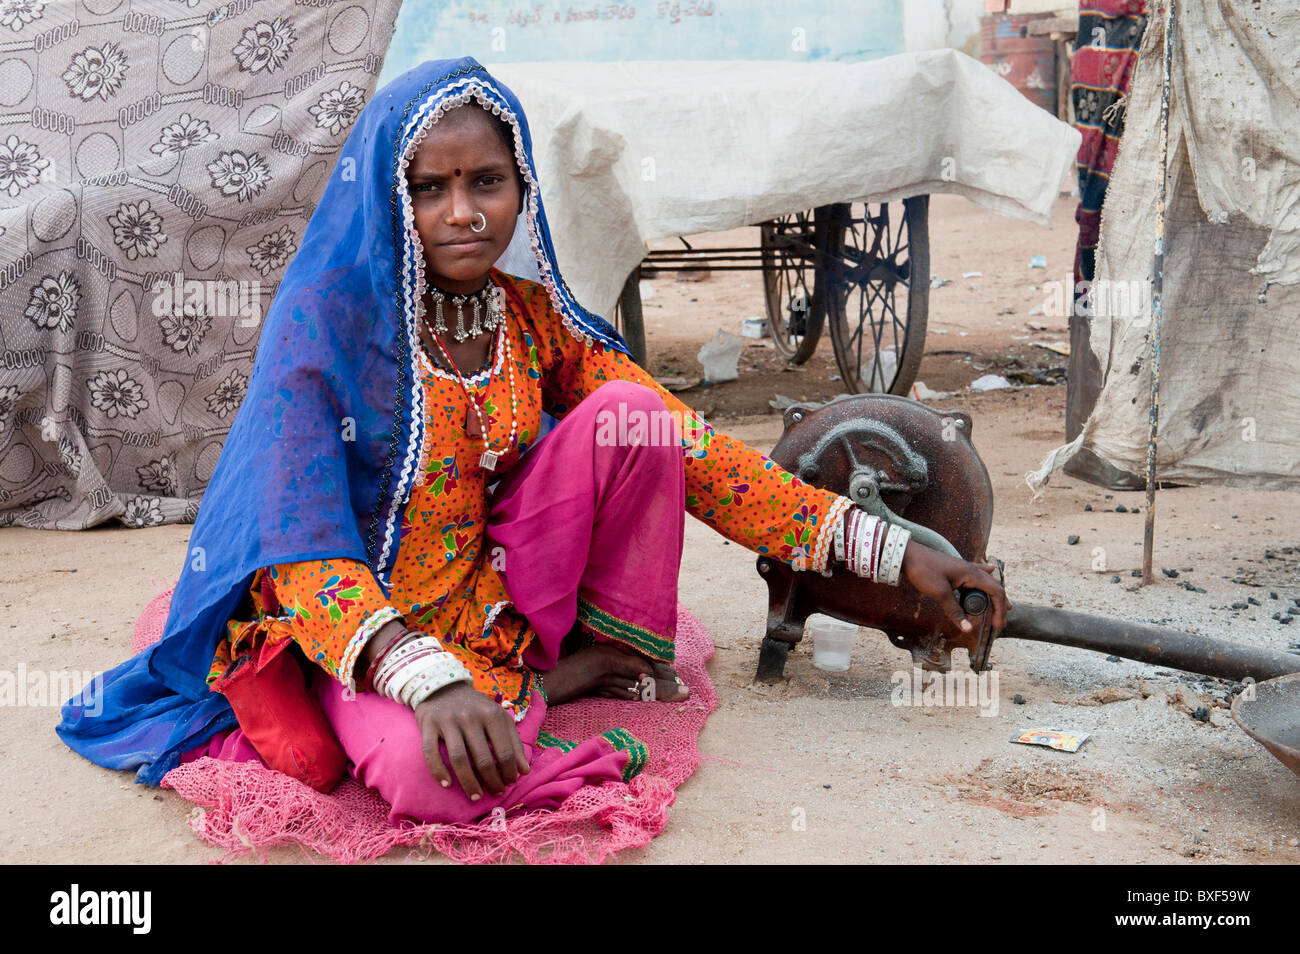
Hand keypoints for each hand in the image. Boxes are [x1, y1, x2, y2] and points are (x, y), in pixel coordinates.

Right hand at [414, 681, 529, 799]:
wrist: (444, 686)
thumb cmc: (476, 707)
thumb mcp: (499, 718)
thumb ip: (514, 743)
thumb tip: (524, 772)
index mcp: (492, 715)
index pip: (505, 752)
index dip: (509, 772)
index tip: (509, 783)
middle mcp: (470, 717)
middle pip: (483, 759)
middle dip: (491, 782)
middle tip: (495, 793)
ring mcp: (448, 721)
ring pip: (459, 759)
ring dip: (468, 783)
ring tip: (476, 797)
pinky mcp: (429, 725)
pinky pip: (431, 753)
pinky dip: (438, 771)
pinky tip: (446, 784)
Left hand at [899, 541, 1011, 632]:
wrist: (907, 554)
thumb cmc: (923, 570)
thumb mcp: (940, 593)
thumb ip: (955, 611)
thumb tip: (968, 628)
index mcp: (972, 574)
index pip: (996, 591)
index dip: (1000, 609)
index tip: (997, 624)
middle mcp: (971, 569)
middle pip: (993, 586)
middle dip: (999, 604)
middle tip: (1000, 620)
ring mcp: (963, 567)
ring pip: (986, 580)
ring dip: (993, 593)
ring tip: (1001, 604)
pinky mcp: (955, 568)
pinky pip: (976, 573)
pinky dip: (985, 577)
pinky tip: (991, 569)